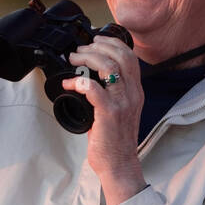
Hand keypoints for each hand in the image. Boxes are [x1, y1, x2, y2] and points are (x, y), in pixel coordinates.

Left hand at [63, 35, 145, 204]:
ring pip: (108, 67)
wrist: (119, 165)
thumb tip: (87, 78)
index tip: (96, 40)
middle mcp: (132, 94)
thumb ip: (110, 93)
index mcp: (136, 91)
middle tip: (80, 50)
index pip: (130, 56)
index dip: (112, 43)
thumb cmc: (115, 140)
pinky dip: (78, 81)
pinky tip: (69, 83)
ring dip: (87, 58)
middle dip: (97, 46)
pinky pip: (94, 89)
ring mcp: (122, 103)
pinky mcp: (109, 114)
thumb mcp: (120, 110)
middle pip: (120, 56)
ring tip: (74, 59)